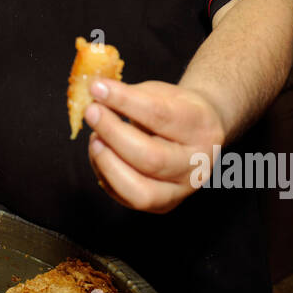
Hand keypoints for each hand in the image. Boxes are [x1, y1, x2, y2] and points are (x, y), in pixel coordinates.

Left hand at [83, 78, 225, 213]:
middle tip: (91, 112)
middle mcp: (198, 163)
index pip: (160, 115)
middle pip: (151, 158)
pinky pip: (127, 198)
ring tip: (95, 138)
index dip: (124, 101)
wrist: (201, 132)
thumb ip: (131, 96)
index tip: (98, 88)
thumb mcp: (161, 93)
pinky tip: (102, 153)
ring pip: (140, 190)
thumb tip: (95, 94)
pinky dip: (106, 174)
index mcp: (202, 127)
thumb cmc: (177, 109)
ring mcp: (182, 189)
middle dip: (113, 134)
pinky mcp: (164, 205)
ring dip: (107, 162)